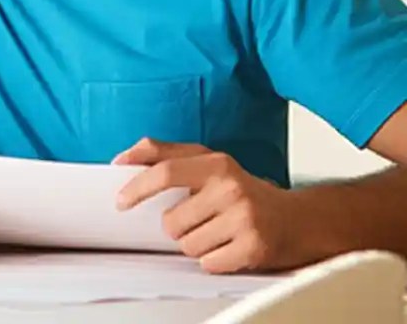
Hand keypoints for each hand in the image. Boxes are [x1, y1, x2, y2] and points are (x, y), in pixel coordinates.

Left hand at [114, 138, 301, 273]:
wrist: (298, 220)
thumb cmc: (244, 191)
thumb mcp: (209, 162)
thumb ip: (164, 154)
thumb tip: (122, 159)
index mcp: (216, 163)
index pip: (165, 171)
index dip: (137, 187)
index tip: (120, 201)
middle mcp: (231, 187)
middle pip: (171, 222)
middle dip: (178, 226)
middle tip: (201, 220)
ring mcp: (244, 217)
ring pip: (187, 245)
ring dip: (196, 245)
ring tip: (218, 233)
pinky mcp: (254, 247)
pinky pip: (208, 263)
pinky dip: (214, 260)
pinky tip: (230, 247)